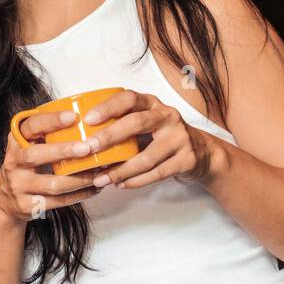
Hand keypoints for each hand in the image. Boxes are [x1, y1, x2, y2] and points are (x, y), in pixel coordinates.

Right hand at [0, 109, 110, 224]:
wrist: (5, 200)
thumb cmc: (26, 166)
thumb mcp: (28, 145)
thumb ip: (45, 133)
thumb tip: (86, 120)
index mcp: (16, 142)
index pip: (30, 126)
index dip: (50, 121)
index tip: (72, 116)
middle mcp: (13, 163)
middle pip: (35, 155)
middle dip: (63, 151)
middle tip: (87, 148)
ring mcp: (18, 186)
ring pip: (52, 184)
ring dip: (79, 178)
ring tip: (99, 172)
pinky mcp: (27, 206)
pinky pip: (59, 201)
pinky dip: (80, 195)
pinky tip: (94, 188)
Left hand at [81, 89, 223, 188]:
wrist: (202, 154)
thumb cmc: (161, 137)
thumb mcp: (144, 124)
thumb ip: (121, 124)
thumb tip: (80, 138)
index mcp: (152, 103)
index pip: (129, 98)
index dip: (108, 107)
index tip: (88, 119)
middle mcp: (167, 115)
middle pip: (136, 123)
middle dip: (109, 136)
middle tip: (88, 149)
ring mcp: (180, 137)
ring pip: (146, 156)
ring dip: (120, 170)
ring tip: (101, 179)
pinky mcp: (187, 159)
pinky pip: (157, 173)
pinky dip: (136, 181)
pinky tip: (120, 184)